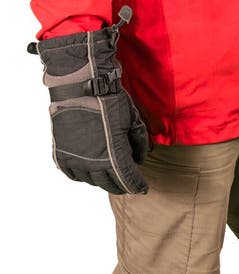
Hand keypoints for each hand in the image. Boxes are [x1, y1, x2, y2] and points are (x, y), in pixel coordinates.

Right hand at [28, 6, 149, 194]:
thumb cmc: (109, 99)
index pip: (128, 180)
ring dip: (103, 180)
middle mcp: (93, 164)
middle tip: (128, 182)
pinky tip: (89, 171)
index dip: (137, 185)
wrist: (80, 85)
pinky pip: (73, 174)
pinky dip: (83, 175)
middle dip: (122, 184)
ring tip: (110, 175)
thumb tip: (140, 158)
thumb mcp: (132, 118)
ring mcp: (75, 160)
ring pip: (91, 181)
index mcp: (114, 156)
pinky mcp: (61, 154)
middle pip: (110, 184)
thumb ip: (139, 141)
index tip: (143, 187)